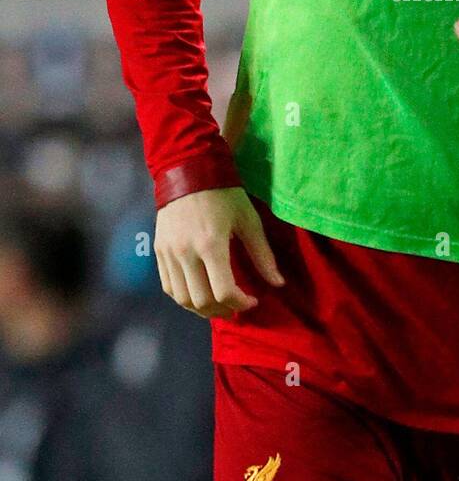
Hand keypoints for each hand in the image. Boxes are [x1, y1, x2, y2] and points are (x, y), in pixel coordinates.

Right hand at [154, 186, 284, 318]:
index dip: (241, 303)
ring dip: (202, 309)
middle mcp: (186, 252)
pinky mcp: (159, 251)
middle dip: (223, 310)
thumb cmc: (224, 193)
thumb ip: (262, 254)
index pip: (224, 291)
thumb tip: (278, 284)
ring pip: (182, 298)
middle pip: (202, 301)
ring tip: (219, 305)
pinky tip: (200, 294)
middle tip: (237, 306)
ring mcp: (169, 253)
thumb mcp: (248, 220)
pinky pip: (169, 287)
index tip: (252, 300)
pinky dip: (184, 298)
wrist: (188, 170)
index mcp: (211, 244)